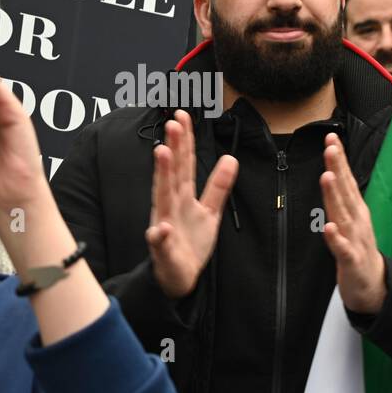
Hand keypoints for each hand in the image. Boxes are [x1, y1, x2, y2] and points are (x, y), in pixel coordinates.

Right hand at [142, 110, 237, 298]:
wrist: (179, 276)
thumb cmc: (190, 241)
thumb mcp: (210, 211)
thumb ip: (218, 186)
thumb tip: (231, 159)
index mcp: (182, 196)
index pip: (184, 163)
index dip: (185, 141)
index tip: (183, 116)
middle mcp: (170, 205)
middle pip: (173, 172)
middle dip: (174, 147)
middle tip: (174, 123)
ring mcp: (164, 225)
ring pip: (162, 197)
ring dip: (162, 176)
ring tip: (162, 154)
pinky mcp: (163, 249)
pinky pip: (160, 241)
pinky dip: (160, 235)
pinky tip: (162, 228)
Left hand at [321, 133, 386, 314]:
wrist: (373, 286)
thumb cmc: (357, 250)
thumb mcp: (349, 220)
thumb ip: (340, 198)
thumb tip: (332, 172)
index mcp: (355, 210)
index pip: (346, 180)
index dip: (339, 160)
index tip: (331, 138)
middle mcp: (357, 220)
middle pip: (346, 191)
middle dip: (338, 168)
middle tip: (330, 147)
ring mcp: (355, 239)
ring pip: (343, 214)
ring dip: (335, 196)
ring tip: (327, 176)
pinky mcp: (352, 260)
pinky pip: (342, 249)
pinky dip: (336, 238)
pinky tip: (329, 228)